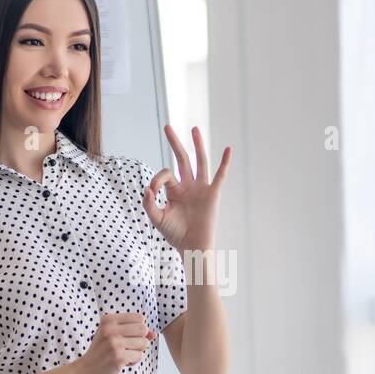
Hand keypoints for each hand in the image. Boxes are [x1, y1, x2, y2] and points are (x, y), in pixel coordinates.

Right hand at [74, 313, 157, 373]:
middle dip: (139, 340)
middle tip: (126, 347)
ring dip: (136, 352)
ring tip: (122, 355)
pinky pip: (139, 356)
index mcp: (109, 320)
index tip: (126, 337)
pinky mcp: (118, 357)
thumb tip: (154, 334)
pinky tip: (121, 362)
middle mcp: (111, 329)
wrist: (84, 371)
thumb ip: (134, 332)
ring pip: (144, 343)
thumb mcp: (113, 336)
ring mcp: (114, 343)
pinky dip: (133, 361)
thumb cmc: (100, 353)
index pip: (139, 318)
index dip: (138, 330)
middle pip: (143, 330)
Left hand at [144, 125, 231, 251]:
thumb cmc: (175, 235)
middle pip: (182, 158)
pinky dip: (224, 163)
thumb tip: (147, 188)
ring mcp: (201, 188)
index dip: (157, 178)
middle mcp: (188, 185)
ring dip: (197, 145)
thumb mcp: (157, 218)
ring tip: (194, 128)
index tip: (152, 191)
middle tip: (167, 127)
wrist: (192, 247)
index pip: (165, 173)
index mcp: (175, 190)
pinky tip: (227, 149)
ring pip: (200, 162)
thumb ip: (149, 204)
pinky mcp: (213, 194)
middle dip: (174, 142)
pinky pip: (220, 176)